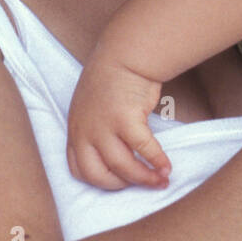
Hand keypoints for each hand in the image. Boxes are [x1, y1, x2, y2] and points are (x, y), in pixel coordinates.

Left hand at [66, 50, 170, 190]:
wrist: (124, 55)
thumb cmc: (111, 77)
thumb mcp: (90, 106)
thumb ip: (94, 129)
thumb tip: (115, 151)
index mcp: (75, 129)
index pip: (78, 168)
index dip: (100, 181)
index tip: (119, 181)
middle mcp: (84, 131)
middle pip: (98, 175)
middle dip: (121, 185)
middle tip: (140, 185)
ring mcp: (103, 127)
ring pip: (122, 166)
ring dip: (144, 178)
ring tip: (161, 181)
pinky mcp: (125, 120)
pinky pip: (143, 149)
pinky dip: (157, 162)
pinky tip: (167, 167)